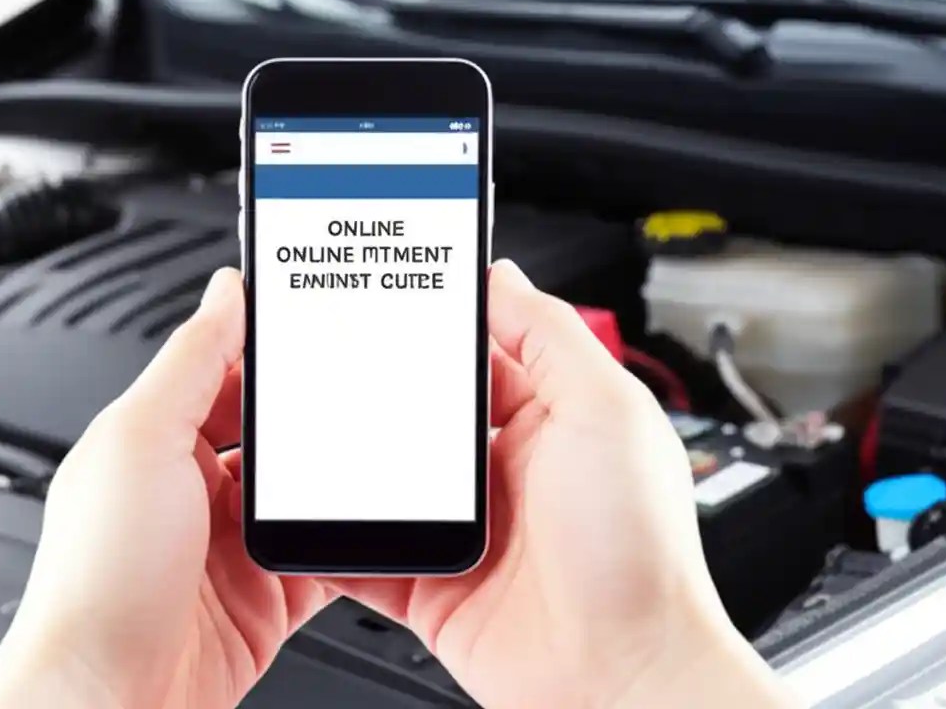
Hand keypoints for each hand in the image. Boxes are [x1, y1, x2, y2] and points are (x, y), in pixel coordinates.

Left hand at [0, 268, 333, 708]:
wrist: (109, 699)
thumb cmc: (98, 581)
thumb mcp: (140, 440)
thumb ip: (190, 361)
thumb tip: (226, 290)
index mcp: (153, 440)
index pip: (223, 371)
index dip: (271, 344)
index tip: (322, 319)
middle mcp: (191, 489)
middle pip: (273, 431)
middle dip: (317, 413)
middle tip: (369, 387)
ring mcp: (229, 547)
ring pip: (303, 492)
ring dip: (338, 479)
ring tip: (379, 454)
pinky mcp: (264, 598)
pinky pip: (322, 556)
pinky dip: (349, 544)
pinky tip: (370, 528)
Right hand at [330, 260, 795, 707]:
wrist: (622, 676)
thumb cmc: (638, 555)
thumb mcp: (606, 411)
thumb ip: (550, 335)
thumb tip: (501, 276)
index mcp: (550, 419)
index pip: (480, 350)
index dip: (435, 323)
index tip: (388, 293)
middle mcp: (505, 470)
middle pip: (421, 411)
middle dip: (376, 387)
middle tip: (327, 357)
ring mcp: (466, 529)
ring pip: (384, 477)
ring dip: (349, 459)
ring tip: (308, 428)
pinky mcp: (431, 584)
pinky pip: (366, 551)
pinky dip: (334, 535)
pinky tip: (307, 513)